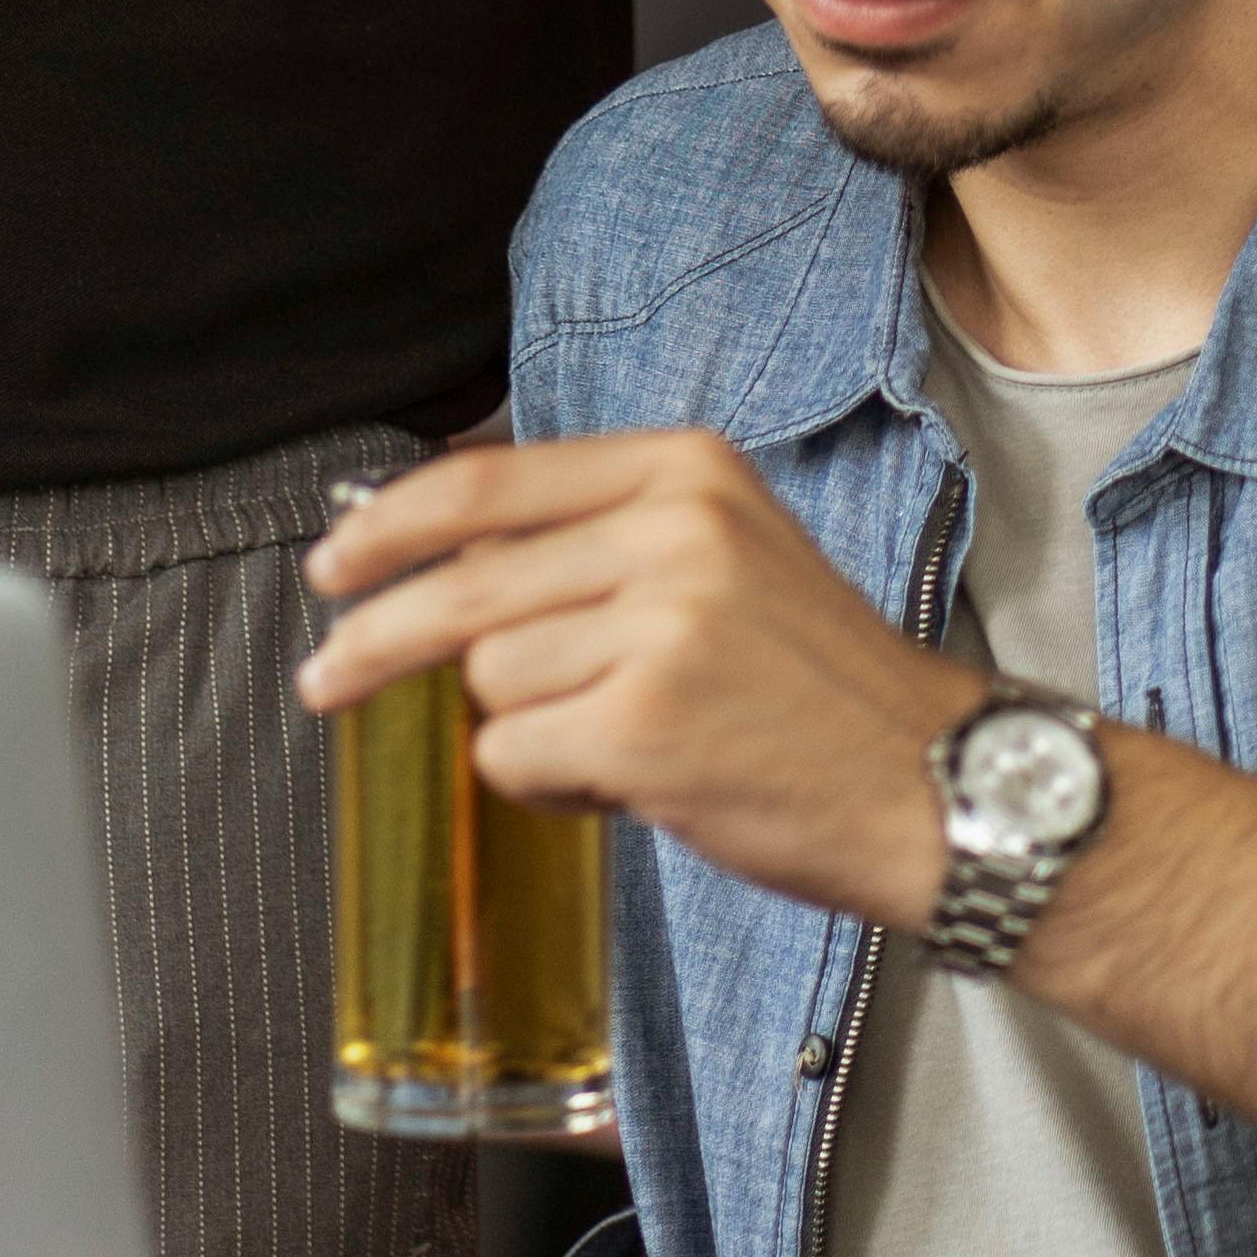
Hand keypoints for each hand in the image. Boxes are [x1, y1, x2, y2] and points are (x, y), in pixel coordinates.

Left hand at [302, 430, 973, 931]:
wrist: (934, 786)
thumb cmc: (818, 689)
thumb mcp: (722, 558)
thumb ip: (597, 542)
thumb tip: (443, 561)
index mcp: (684, 470)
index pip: (488, 483)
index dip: (389, 526)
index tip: (335, 564)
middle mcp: (671, 530)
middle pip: (461, 583)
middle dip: (374, 639)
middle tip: (323, 679)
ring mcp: (658, 625)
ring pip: (491, 679)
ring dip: (529, 728)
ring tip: (621, 743)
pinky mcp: (645, 722)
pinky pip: (518, 756)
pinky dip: (553, 786)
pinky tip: (631, 783)